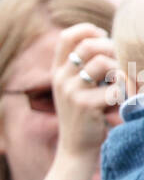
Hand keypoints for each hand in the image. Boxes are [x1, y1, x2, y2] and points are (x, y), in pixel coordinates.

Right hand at [53, 24, 120, 160]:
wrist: (75, 149)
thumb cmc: (83, 115)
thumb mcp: (74, 88)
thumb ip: (82, 66)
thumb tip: (106, 39)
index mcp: (57, 72)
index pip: (67, 37)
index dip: (87, 31)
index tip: (103, 36)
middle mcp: (61, 79)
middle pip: (89, 46)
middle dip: (110, 49)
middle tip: (118, 63)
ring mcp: (71, 92)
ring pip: (102, 63)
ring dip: (118, 70)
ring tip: (120, 83)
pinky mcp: (85, 105)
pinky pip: (113, 88)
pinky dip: (123, 92)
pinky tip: (120, 100)